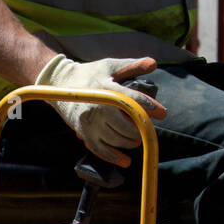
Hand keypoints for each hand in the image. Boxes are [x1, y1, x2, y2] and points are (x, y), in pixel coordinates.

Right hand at [34, 55, 167, 166]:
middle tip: (147, 128)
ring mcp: (89, 121)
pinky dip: (113, 157)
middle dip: (140, 129)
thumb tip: (154, 63)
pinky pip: (99, 149)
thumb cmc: (91, 73)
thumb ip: (133, 66)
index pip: (131, 99)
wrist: (60, 84)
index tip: (162, 113)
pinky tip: (125, 160)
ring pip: (115, 139)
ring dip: (129, 142)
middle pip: (125, 125)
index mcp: (106, 88)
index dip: (149, 107)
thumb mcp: (111, 66)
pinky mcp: (83, 131)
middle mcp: (98, 106)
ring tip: (137, 139)